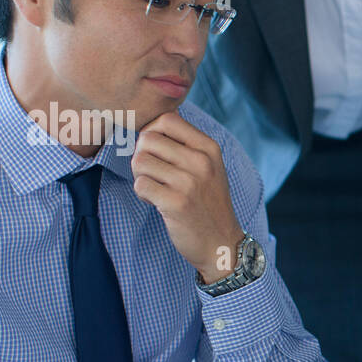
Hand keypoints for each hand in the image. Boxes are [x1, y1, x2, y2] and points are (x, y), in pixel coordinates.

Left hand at [132, 111, 243, 282]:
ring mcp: (190, 183)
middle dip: (141, 155)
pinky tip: (156, 201)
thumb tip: (154, 121)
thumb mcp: (209, 166)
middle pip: (147, 139)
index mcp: (209, 148)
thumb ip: (187, 143)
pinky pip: (140, 185)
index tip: (156, 151)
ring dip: (140, 175)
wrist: (222, 242)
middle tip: (152, 173)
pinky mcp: (176, 203)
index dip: (152, 132)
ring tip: (155, 187)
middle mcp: (201, 162)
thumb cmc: (208, 202)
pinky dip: (142, 193)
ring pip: (139, 161)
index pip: (167, 119)